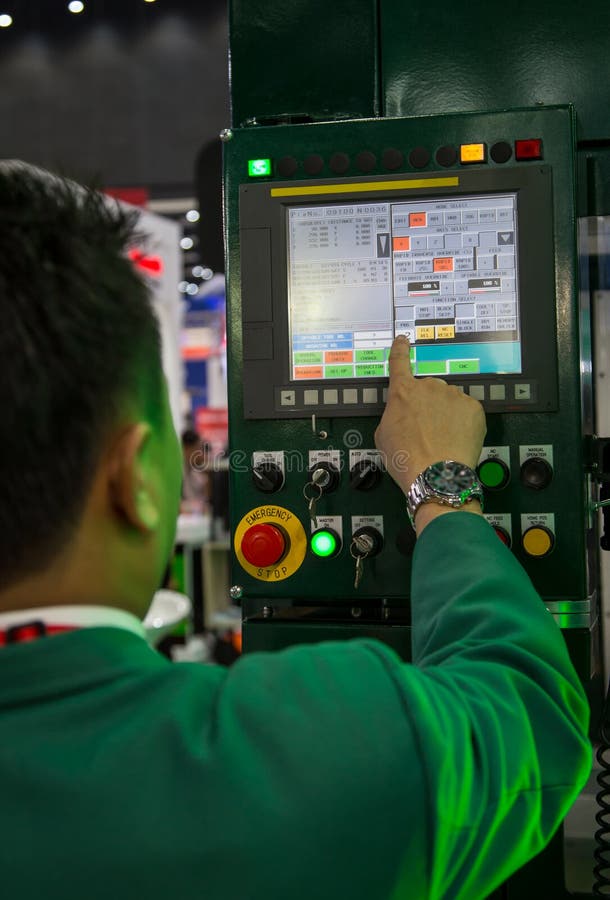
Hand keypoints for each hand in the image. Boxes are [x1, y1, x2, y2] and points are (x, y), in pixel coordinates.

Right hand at [375, 336, 486, 495]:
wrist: (436, 474)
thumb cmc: (407, 459)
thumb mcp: (383, 436)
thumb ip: (392, 416)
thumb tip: (400, 415)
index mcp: (403, 392)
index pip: (399, 363)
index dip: (400, 350)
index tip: (403, 340)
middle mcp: (429, 387)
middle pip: (429, 390)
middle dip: (428, 406)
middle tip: (426, 431)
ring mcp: (453, 395)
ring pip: (450, 401)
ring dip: (447, 415)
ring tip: (442, 439)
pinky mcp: (473, 407)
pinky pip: (467, 411)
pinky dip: (464, 423)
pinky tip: (456, 439)